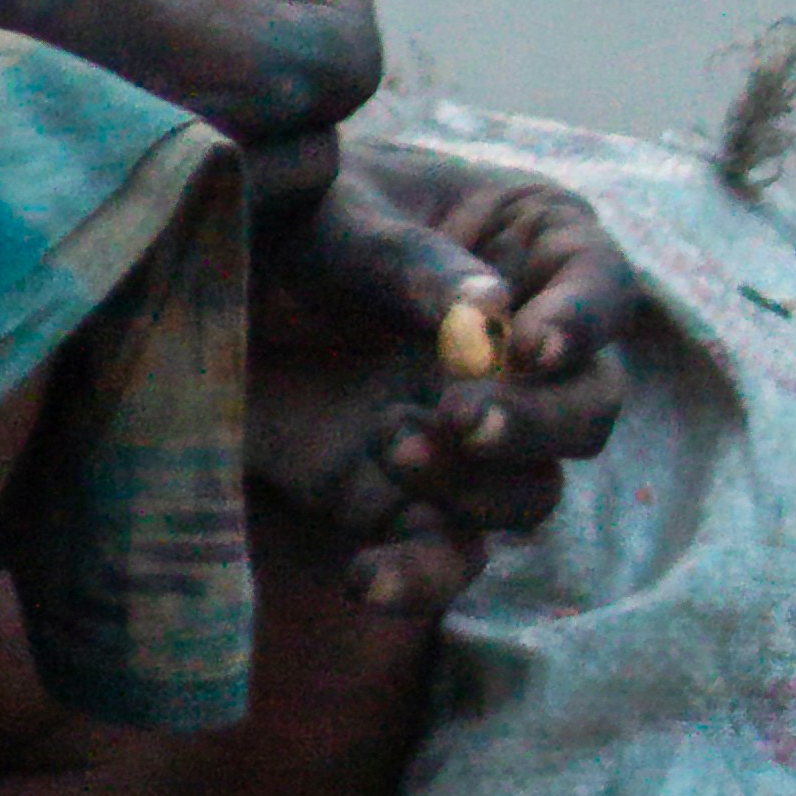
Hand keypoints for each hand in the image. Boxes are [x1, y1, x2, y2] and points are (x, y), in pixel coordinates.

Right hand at [0, 0, 379, 208]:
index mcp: (254, 71)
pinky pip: (190, 210)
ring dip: (253, 111)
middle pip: (319, 128)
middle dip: (300, 54)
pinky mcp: (106, 233)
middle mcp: (225, 163)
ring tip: (189, 33)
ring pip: (259, 181)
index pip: (353, 55)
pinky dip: (193, 154)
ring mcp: (160, 212)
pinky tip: (142, 84)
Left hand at [246, 153, 635, 616]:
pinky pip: (451, 557)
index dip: (581, 323)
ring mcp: (479, 433)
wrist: (194, 288)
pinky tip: (363, 578)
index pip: (602, 287)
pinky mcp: (422, 502)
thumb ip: (407, 258)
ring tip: (386, 442)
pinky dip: (420, 577)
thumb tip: (490, 314)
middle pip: (590, 407)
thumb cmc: (284, 217)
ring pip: (535, 491)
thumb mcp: (332, 218)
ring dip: (474, 486)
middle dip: (536, 422)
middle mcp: (522, 352)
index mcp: (528, 246)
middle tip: (461, 418)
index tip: (528, 346)